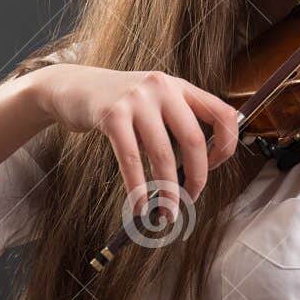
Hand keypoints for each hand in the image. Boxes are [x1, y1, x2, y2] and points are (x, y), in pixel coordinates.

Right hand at [30, 64, 238, 210]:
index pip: (223, 115)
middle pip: (194, 140)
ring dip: (168, 191)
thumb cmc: (119, 103)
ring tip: (167, 213)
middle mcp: (162, 88)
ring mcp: (136, 100)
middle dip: (197, 178)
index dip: (226, 147)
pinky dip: (137, 189)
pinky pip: (131, 160)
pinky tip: (140, 206)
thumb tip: (199, 169)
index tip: (213, 167)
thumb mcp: (154, 101)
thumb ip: (177, 121)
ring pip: (163, 155)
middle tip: (191, 199)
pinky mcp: (111, 115)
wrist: (73, 86)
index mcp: (180, 86)